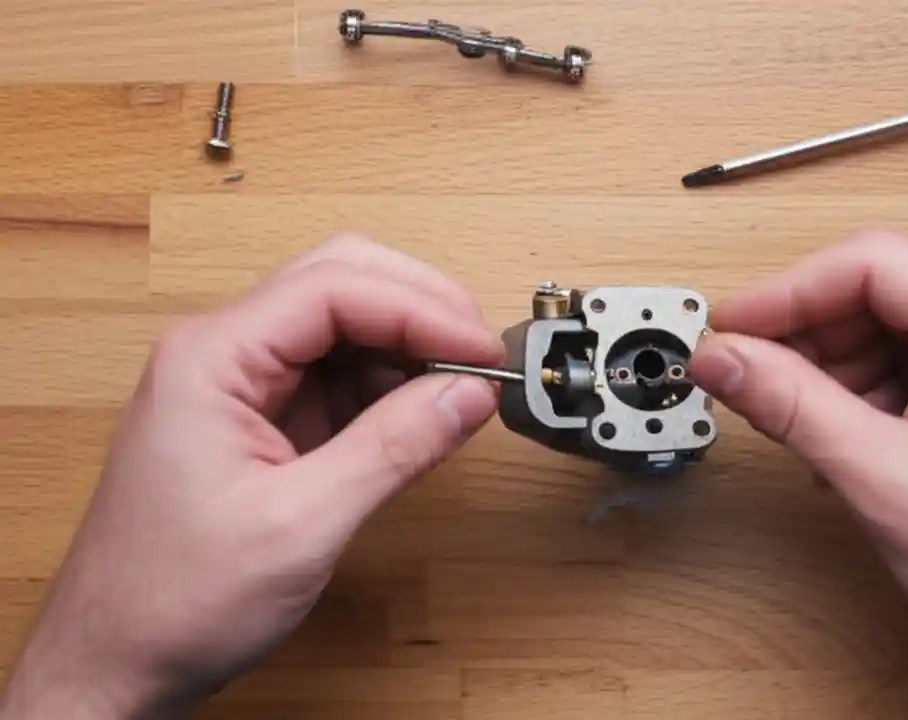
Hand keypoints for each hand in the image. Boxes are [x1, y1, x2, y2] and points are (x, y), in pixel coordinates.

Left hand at [0, 236, 503, 718]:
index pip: (335, 289)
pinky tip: (425, 418)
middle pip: (340, 284)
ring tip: (463, 392)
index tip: (482, 352)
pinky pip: (339, 378)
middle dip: (419, 309)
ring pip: (345, 327)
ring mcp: (242, 386)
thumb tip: (471, 393)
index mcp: (212, 358)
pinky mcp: (262, 421)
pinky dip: (391, 389)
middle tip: (482, 355)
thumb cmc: (173, 601)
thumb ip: (394, 448)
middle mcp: (224, 355)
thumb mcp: (302, 524)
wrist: (116, 664)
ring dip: (410, 349)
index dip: (421, 311)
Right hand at [690, 231, 907, 719]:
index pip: (872, 263)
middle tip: (757, 383)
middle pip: (888, 290)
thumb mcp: (884, 482)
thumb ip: (791, 405)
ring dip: (847, 371)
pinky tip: (860, 441)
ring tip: (815, 433)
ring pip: (907, 328)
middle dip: (814, 339)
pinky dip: (886, 392)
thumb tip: (725, 357)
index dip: (786, 293)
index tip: (733, 327)